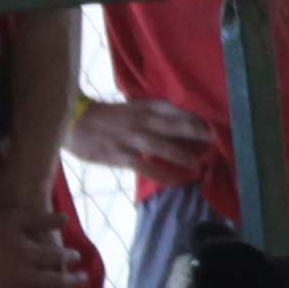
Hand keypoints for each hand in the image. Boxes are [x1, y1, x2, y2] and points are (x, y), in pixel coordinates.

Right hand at [0, 198, 89, 287]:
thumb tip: (66, 218)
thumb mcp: (16, 218)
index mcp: (26, 253)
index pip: (57, 257)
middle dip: (73, 281)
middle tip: (83, 278)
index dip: (70, 256)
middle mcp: (21, 275)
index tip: (77, 256)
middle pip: (55, 282)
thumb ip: (42, 220)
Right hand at [69, 95, 220, 182]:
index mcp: (142, 106)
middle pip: (174, 125)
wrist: (71, 121)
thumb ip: (150, 114)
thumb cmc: (102, 116)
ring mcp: (130, 138)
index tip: (214, 121)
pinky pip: (146, 167)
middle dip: (197, 132)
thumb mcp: (129, 108)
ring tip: (201, 162)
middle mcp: (139, 120)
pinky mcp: (120, 155)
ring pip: (162, 146)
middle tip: (217, 140)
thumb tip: (176, 125)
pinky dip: (164, 174)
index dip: (194, 115)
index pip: (173, 108)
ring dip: (184, 154)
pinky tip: (179, 180)